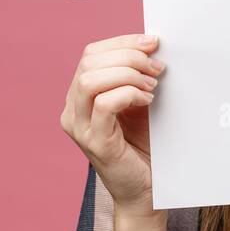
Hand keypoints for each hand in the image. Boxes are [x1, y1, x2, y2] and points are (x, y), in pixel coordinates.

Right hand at [59, 32, 165, 218]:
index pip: (91, 54)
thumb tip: (153, 45)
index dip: (122, 42)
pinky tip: (147, 100)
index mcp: (79, 96)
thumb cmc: (144, 144)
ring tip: (152, 85)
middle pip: (89, 62)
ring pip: (91, 80)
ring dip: (128, 74)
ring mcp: (79, 128)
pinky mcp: (95, 143)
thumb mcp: (139, 101)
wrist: (147, 188)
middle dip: (128, 56)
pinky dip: (128, 94)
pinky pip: (104, 105)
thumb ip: (138, 75)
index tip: (152, 42)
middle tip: (157, 67)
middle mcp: (72, 110)